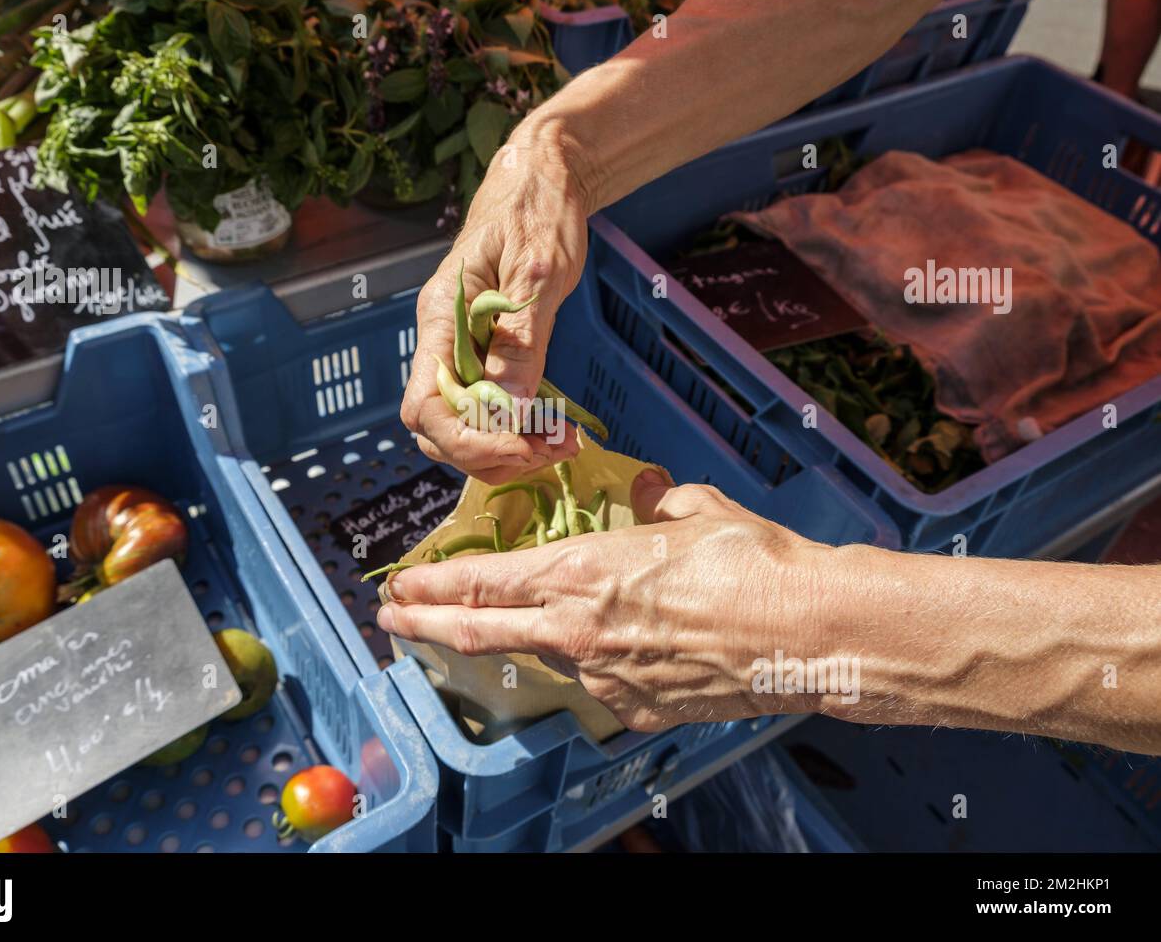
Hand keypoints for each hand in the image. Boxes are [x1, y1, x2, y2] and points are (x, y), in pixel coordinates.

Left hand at [376, 470, 828, 731]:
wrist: (807, 632)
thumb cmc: (752, 563)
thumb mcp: (697, 511)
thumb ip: (659, 502)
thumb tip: (652, 491)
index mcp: (581, 573)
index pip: (483, 581)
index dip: (433, 586)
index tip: (399, 586)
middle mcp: (577, 631)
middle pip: (480, 631)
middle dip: (427, 625)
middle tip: (393, 619)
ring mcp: (604, 679)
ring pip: (554, 656)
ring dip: (546, 640)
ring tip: (592, 620)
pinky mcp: (636, 711)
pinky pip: (606, 683)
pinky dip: (608, 664)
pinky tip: (649, 647)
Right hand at [400, 121, 589, 484]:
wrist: (544, 175)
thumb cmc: (537, 209)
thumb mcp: (537, 273)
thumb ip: (521, 341)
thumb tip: (507, 408)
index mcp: (440, 318)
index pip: (425, 407)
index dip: (466, 439)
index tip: (521, 444)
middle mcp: (441, 340)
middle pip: (440, 428)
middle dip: (491, 451)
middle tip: (552, 450)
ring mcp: (462, 349)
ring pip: (464, 425)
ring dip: (508, 447)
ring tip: (561, 444)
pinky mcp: (486, 351)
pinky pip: (489, 406)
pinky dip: (519, 428)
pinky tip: (555, 429)